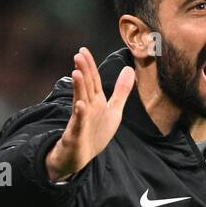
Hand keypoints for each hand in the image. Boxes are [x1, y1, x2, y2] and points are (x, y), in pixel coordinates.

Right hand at [45, 46, 134, 181]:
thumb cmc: (95, 132)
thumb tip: (129, 69)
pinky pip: (78, 123)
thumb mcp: (113, 110)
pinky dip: (79, 115)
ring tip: (76, 72)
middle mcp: (86, 107)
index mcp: (95, 101)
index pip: (92, 80)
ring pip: (80, 101)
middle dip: (83, 71)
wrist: (80, 156)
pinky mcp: (76, 134)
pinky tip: (80, 106)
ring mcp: (80, 120)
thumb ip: (121, 91)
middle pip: (85, 87)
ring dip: (78, 87)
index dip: (90, 65)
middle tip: (79, 55)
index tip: (83, 50)